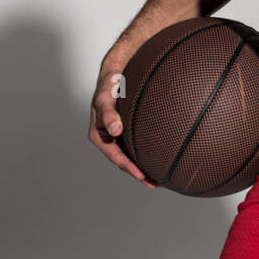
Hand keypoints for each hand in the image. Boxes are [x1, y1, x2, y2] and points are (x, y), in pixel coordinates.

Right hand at [88, 67, 157, 189]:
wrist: (115, 74)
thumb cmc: (109, 85)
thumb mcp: (105, 97)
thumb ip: (108, 113)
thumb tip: (115, 130)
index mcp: (100, 135)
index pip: (116, 157)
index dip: (129, 168)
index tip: (142, 176)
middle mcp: (108, 138)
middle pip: (124, 160)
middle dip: (138, 173)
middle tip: (155, 183)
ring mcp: (117, 135)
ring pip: (131, 155)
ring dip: (143, 166)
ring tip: (159, 177)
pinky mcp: (127, 130)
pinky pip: (136, 145)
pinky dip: (145, 153)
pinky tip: (158, 157)